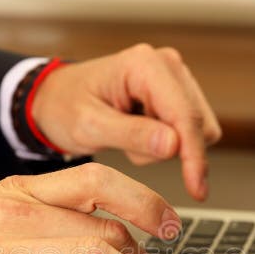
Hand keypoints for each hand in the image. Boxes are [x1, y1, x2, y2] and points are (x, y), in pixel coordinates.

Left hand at [32, 44, 221, 200]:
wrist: (57, 99)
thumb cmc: (66, 107)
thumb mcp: (89, 126)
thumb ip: (132, 135)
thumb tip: (174, 145)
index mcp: (144, 65)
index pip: (185, 115)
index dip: (194, 155)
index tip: (197, 188)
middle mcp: (167, 65)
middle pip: (197, 123)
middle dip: (171, 150)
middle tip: (129, 151)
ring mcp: (175, 78)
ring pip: (196, 130)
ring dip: (166, 148)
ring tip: (128, 139)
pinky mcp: (178, 94)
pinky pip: (188, 131)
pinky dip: (165, 144)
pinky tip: (138, 136)